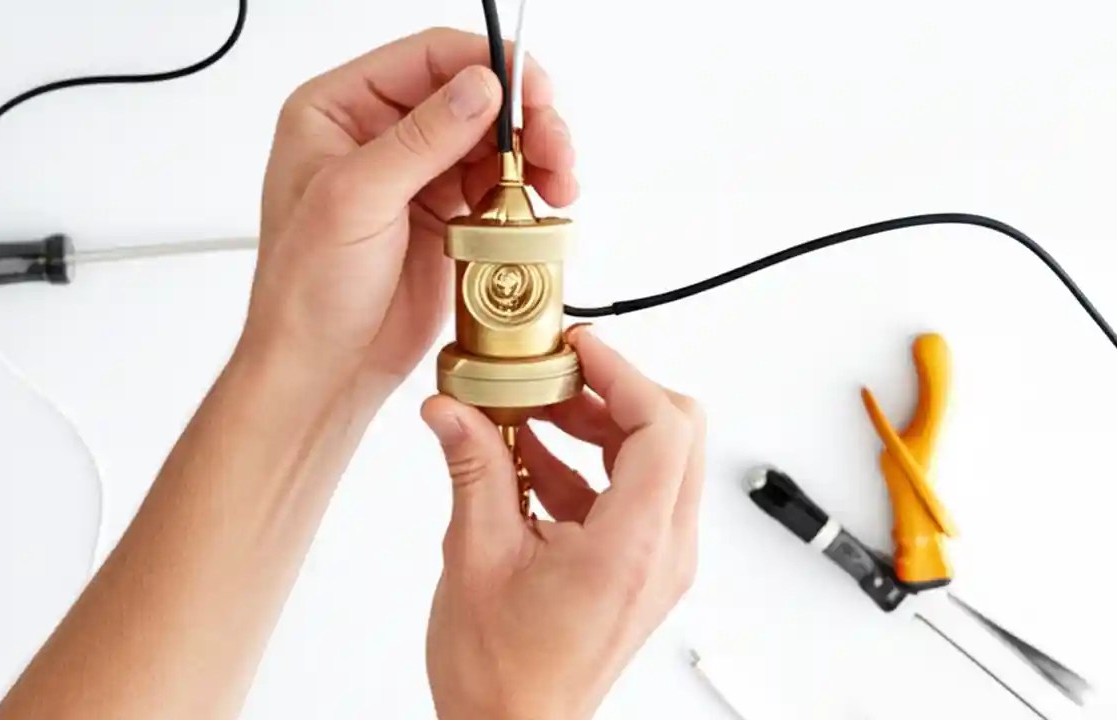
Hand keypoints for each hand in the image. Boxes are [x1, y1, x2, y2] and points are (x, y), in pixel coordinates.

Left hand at [242, 28, 577, 405]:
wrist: (322, 372)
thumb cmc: (306, 294)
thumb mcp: (355, 202)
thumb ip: (420, 138)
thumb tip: (481, 87)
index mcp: (337, 111)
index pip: (425, 59)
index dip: (486, 66)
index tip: (532, 94)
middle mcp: (377, 135)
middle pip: (470, 95)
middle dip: (522, 117)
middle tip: (556, 147)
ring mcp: (413, 177)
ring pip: (491, 142)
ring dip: (533, 156)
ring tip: (559, 182)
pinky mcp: (443, 218)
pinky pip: (496, 187)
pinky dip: (526, 193)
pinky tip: (542, 206)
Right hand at [421, 327, 705, 719]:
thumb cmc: (501, 673)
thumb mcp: (474, 556)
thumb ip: (472, 468)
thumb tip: (452, 410)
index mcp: (631, 546)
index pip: (663, 428)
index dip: (623, 372)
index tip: (575, 350)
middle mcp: (662, 552)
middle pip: (675, 434)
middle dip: (614, 392)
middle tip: (553, 376)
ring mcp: (658, 562)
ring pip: (658, 460)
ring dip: (600, 426)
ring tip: (532, 412)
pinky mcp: (642, 569)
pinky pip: (635, 494)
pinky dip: (592, 465)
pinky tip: (530, 459)